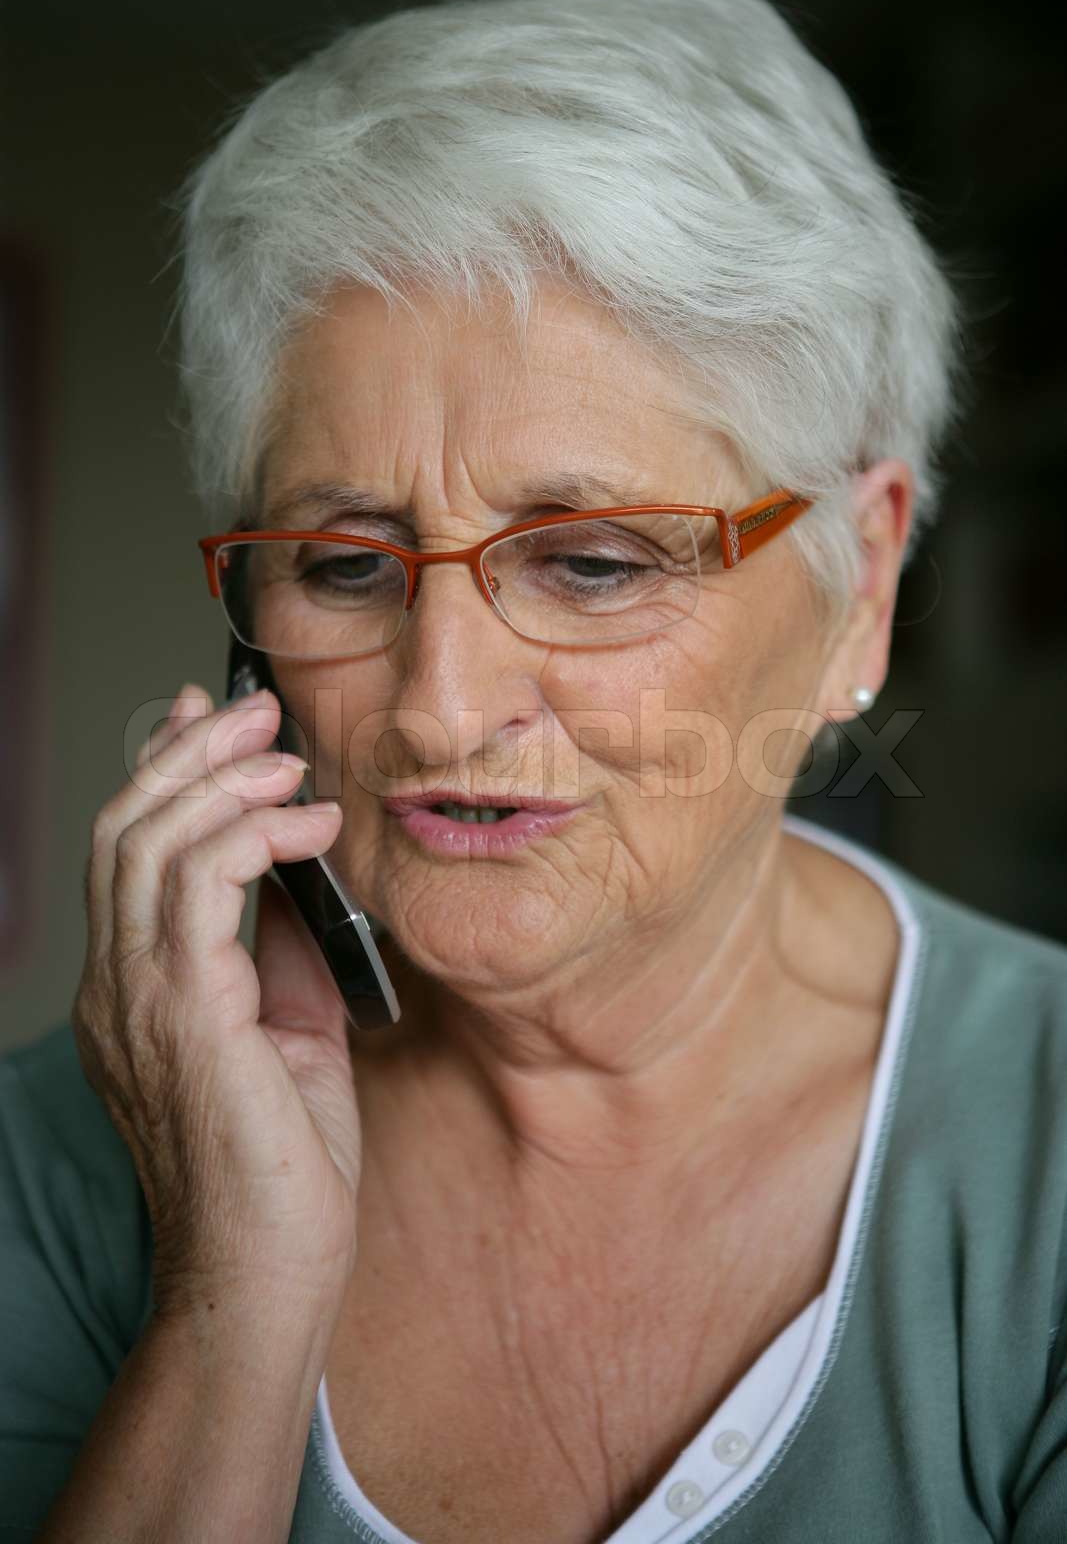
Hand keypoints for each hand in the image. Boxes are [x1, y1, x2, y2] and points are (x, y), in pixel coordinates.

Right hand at [73, 682, 361, 1318]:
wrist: (265, 1278)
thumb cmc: (283, 1174)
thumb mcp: (293, 1034)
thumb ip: (283, 953)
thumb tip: (308, 875)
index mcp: (134, 993)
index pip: (127, 854)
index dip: (162, 772)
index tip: (210, 718)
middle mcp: (115, 988)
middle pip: (122, 828)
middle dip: (190, 754)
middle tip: (254, 711)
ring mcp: (134, 1001)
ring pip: (146, 841)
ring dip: (222, 781)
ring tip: (290, 758)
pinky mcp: (179, 1014)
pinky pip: (196, 884)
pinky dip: (253, 834)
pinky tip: (310, 825)